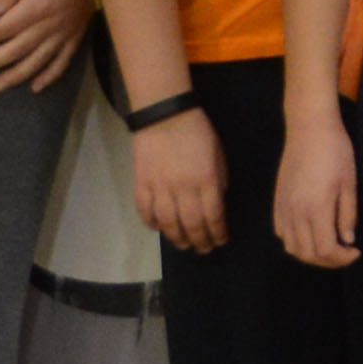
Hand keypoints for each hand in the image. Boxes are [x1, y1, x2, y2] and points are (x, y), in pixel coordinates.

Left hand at [0, 0, 94, 90]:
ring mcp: (63, 35)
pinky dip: (49, 77)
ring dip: (16, 76)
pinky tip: (35, 87)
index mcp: (36, 7)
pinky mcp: (74, 39)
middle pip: (16, 50)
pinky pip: (62, 63)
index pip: (3, 28)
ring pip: (37, 62)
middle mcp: (49, 26)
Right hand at [129, 108, 227, 252]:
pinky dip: (151, 223)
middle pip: (192, 225)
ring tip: (183, 244)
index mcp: (206, 181)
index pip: (214, 217)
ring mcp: (160, 187)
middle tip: (203, 249)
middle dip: (200, 241)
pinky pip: (145, 210)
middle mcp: (184, 189)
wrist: (165, 114)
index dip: (218, 233)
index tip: (221, 241)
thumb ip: (219, 182)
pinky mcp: (141, 183)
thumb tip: (217, 204)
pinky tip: (158, 227)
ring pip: (168, 223)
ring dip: (176, 238)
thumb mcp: (219, 156)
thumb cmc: (198, 132)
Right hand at [274, 106, 362, 268]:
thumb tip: (347, 240)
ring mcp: (283, 207)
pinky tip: (310, 232)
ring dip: (310, 254)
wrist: (309, 128)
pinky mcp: (277, 200)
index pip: (325, 251)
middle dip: (328, 261)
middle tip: (344, 253)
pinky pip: (281, 231)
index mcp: (316, 209)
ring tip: (328, 245)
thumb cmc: (335, 152)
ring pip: (291, 246)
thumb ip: (347, 215)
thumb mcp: (349, 184)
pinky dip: (295, 240)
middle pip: (307, 254)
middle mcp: (295, 213)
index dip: (342, 259)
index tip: (355, 252)